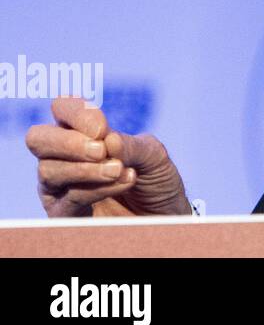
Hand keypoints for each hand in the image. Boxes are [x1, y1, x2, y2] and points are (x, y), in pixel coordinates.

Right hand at [26, 97, 191, 217]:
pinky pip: (70, 198)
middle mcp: (63, 156)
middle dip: (68, 142)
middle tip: (100, 149)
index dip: (76, 112)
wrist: (163, 216)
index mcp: (83, 132)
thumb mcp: (154, 154)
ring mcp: (60, 185)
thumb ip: (132, 145)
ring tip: (118, 169)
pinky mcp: (64, 213)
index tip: (102, 127)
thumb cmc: (155, 179)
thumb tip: (108, 140)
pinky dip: (98, 188)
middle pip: (38, 138)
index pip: (62, 109)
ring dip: (87, 169)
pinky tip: (124, 181)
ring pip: (49, 170)